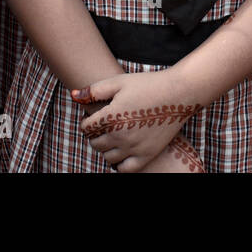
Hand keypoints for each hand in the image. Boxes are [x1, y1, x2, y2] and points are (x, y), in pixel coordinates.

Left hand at [74, 70, 201, 172]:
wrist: (178, 93)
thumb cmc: (147, 84)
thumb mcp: (118, 82)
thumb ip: (94, 90)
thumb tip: (73, 95)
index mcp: (111, 117)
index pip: (86, 128)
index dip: (87, 122)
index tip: (94, 117)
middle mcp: (120, 136)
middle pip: (95, 144)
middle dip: (95, 135)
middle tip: (103, 127)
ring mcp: (134, 148)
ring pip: (108, 158)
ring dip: (106, 149)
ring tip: (113, 137)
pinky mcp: (147, 155)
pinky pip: (125, 169)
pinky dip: (119, 164)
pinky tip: (122, 152)